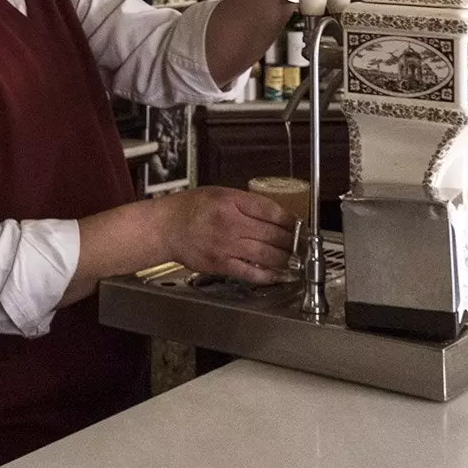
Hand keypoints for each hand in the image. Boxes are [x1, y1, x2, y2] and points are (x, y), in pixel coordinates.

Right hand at [161, 187, 296, 285]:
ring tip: (295, 259)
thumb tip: (272, 214)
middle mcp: (231, 223)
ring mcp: (226, 245)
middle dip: (293, 241)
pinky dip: (267, 275)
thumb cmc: (189, 208)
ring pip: (267, 254)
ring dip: (285, 259)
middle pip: (273, 234)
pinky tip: (278, 275)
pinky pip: (250, 272)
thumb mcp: (218, 193)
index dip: (291, 220)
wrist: (165, 228)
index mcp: (231, 201)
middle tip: (302, 244)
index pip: (271, 210)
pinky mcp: (221, 264)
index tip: (300, 225)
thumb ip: (245, 203)